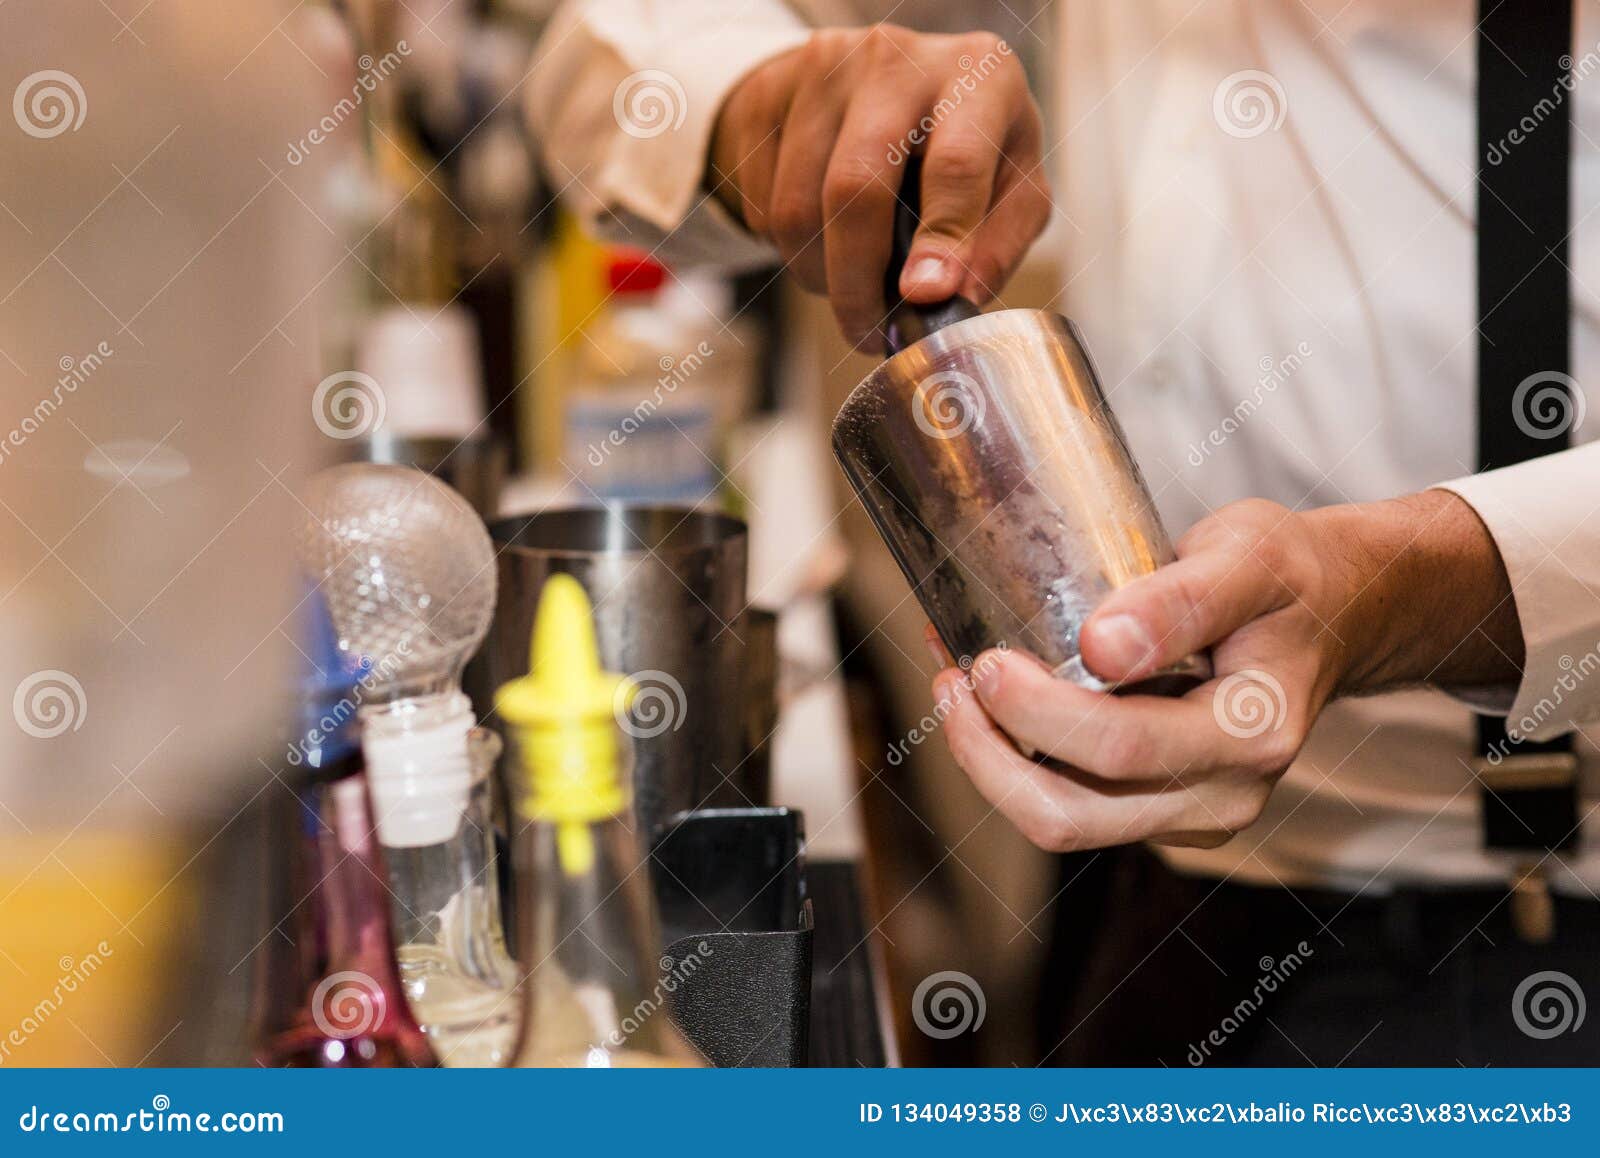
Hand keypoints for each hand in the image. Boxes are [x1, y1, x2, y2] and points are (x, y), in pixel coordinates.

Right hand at [707, 24, 1050, 345]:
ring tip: (849, 284)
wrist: (886, 82)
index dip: (941, 242)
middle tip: (867, 331)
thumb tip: (955, 299)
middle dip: (856, 282)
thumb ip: (998, 243)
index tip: (923, 297)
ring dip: (818, 274)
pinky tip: (821, 238)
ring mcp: (825, 70)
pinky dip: (787, 246)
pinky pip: (762, 203)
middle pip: (855, 187)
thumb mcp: (1011, 185)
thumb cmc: (967, 143)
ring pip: (797, 208)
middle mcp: (899, 59)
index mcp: (979, 76)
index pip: (956, 165)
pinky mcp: (771, 94)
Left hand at [932, 491, 1522, 851]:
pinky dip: (1013, 760)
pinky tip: (987, 699)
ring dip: (989, 762)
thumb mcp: (1248, 555)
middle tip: (952, 679)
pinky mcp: (1156, 810)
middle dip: (990, 754)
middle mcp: (1224, 793)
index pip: (1124, 749)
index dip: (1038, 713)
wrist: (1329, 611)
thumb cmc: (1288, 577)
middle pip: (1073, 814)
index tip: (987, 660)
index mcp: (1253, 733)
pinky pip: (1068, 804)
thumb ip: (1181, 599)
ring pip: (1059, 822)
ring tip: (954, 685)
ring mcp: (1189, 812)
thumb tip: (1100, 646)